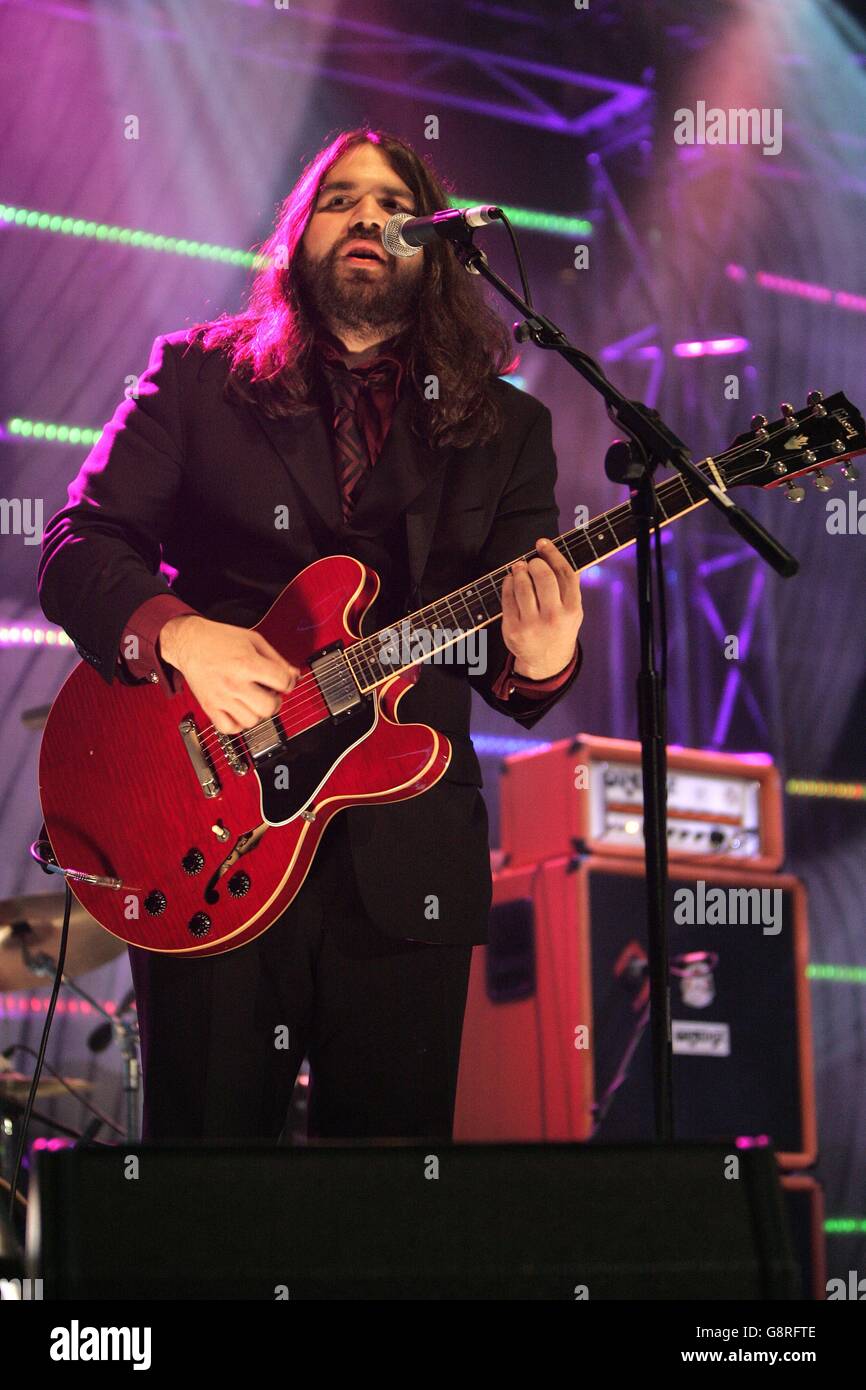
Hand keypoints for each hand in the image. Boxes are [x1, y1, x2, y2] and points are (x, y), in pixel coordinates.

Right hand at [159, 615, 299, 733]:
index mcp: (247, 663)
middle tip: (270, 694)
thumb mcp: (254, 641)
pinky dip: (238, 724)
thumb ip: (276, 659)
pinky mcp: (209, 706)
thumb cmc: (220, 639)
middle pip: (268, 707)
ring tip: (253, 701)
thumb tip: (294, 675)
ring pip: (251, 721)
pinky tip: (239, 711)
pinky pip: (229, 729)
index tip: (283, 681)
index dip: (288, 682)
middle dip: (275, 701)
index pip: (282, 682)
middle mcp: (234, 683)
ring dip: (257, 713)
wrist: (189, 641)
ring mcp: (221, 697)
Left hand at [501, 537, 582, 678]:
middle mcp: (553, 618)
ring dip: (519, 571)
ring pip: (522, 585)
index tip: (543, 543)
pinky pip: (507, 598)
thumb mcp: (572, 610)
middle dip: (534, 563)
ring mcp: (532, 625)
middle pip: (543, 577)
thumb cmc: (559, 627)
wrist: (546, 660)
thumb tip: (553, 553)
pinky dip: (507, 584)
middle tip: (531, 562)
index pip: (564, 574)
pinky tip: (510, 580)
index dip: (553, 554)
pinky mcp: (513, 629)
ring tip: (519, 567)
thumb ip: (567, 586)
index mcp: (572, 610)